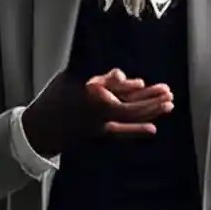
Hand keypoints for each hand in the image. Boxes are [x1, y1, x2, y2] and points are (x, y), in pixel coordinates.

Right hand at [22, 69, 173, 155]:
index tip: (140, 83)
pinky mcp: (100, 133)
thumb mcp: (69, 79)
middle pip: (130, 103)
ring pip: (130, 116)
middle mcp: (97, 108)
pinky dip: (137, 130)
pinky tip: (154, 129)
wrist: (40, 129)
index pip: (113, 86)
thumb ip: (97, 78)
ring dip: (151, 110)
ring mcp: (100, 123)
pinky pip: (122, 131)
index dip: (127, 85)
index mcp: (88, 91)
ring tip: (170, 104)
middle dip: (151, 98)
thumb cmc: (55, 98)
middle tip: (168, 91)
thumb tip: (120, 76)